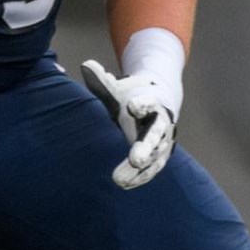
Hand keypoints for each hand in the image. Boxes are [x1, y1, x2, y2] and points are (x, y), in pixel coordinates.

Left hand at [81, 59, 178, 187]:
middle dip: (145, 147)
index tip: (133, 106)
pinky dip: (140, 177)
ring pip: (154, 157)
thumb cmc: (133, 95)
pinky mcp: (160, 156)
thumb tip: (86, 65)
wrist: (160, 102)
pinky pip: (152, 169)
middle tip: (136, 159)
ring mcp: (163, 141)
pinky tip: (124, 185)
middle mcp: (161, 123)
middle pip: (155, 135)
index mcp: (152, 102)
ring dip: (140, 170)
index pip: (149, 103)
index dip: (142, 104)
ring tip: (120, 180)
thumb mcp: (119, 88)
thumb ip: (102, 81)